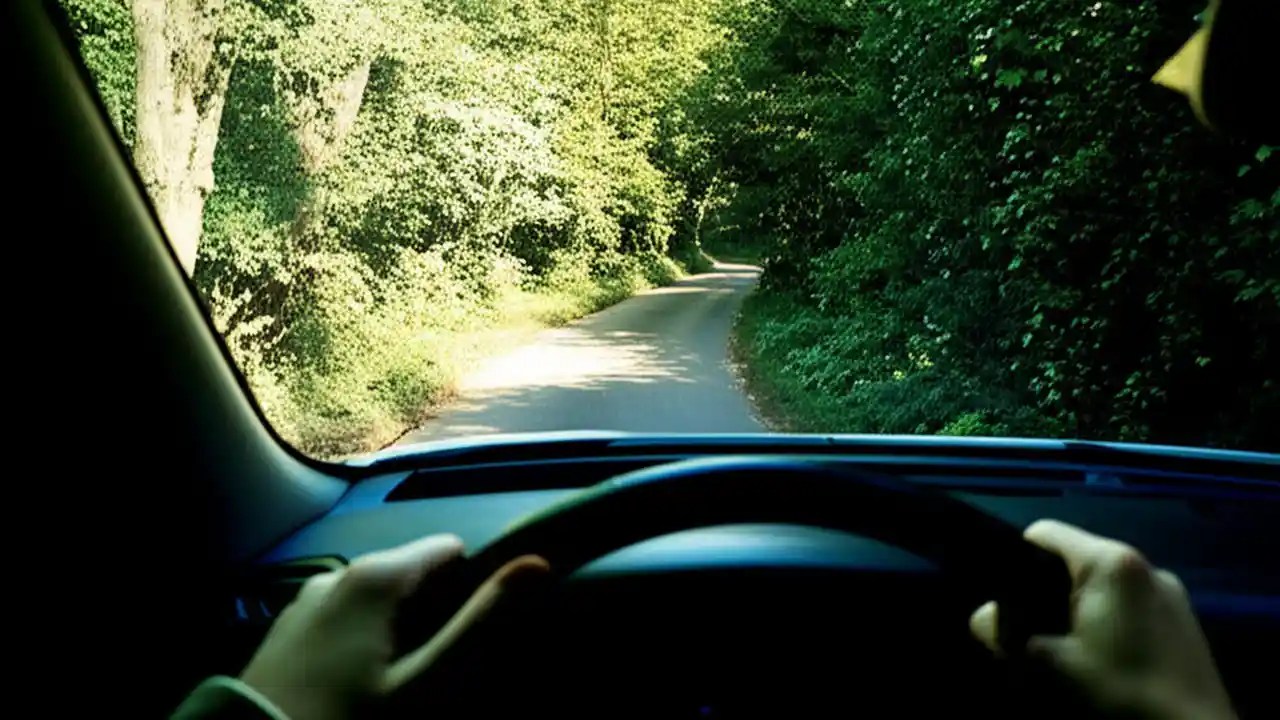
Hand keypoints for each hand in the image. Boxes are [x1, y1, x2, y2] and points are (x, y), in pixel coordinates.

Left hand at [239, 535, 548, 719]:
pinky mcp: (290, 625)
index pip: (453, 550)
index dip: (471, 590)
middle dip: (434, 615)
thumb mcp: (425, 683)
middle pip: (416, 574)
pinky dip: (364, 640)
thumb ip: (481, 622)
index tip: (466, 640)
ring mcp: (310, 597)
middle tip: (430, 675)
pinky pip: (347, 617)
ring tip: (393, 686)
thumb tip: (539, 563)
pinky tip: (358, 684)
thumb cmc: (348, 718)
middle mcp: (341, 572)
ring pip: (381, 598)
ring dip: (399, 631)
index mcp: (378, 576)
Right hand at [969, 520, 1234, 719]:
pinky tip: (1106, 665)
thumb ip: (1005, 632)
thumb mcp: (1047, 668)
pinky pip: (1130, 608)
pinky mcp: (1185, 622)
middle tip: (1032, 637)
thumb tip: (984, 616)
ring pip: (1102, 587)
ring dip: (1078, 613)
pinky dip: (1108, 626)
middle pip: (1074, 561)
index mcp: (1111, 564)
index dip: (1014, 560)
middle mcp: (1146, 566)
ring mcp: (1171, 594)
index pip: (1043, 533)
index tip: (1005, 602)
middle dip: (1047, 594)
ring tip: (1069, 656)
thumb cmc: (1119, 694)